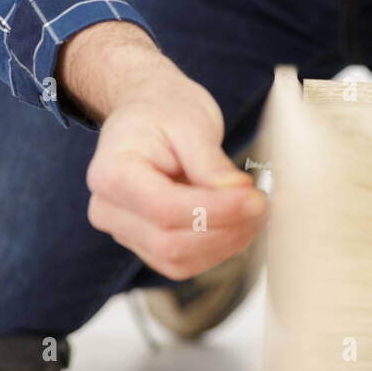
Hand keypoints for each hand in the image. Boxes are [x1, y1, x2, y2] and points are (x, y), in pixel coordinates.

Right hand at [85, 56, 266, 279]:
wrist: (148, 108)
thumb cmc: (163, 109)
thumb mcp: (191, 122)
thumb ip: (211, 162)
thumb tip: (238, 195)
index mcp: (111, 173)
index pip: (164, 208)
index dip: (215, 210)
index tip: (254, 199)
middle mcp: (109, 209)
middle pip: (170, 243)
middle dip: (225, 230)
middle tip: (263, 205)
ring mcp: (124, 230)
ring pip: (178, 260)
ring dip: (226, 243)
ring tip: (255, 212)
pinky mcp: (145, 243)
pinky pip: (182, 262)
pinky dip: (216, 248)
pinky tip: (239, 224)